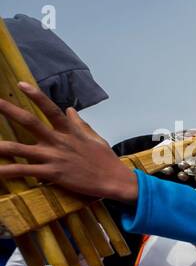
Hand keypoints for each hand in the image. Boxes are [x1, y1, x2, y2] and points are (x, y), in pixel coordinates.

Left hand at [0, 82, 137, 201]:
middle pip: (29, 122)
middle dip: (8, 111)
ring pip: (19, 149)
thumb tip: (70, 110)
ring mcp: (53, 158)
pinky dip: (7, 171)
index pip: (51, 109)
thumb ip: (79, 124)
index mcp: (70, 131)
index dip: (36, 96)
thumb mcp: (95, 138)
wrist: (116, 181)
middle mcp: (58, 141)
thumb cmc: (107, 160)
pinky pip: (25, 171)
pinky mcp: (52, 174)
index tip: (21, 84)